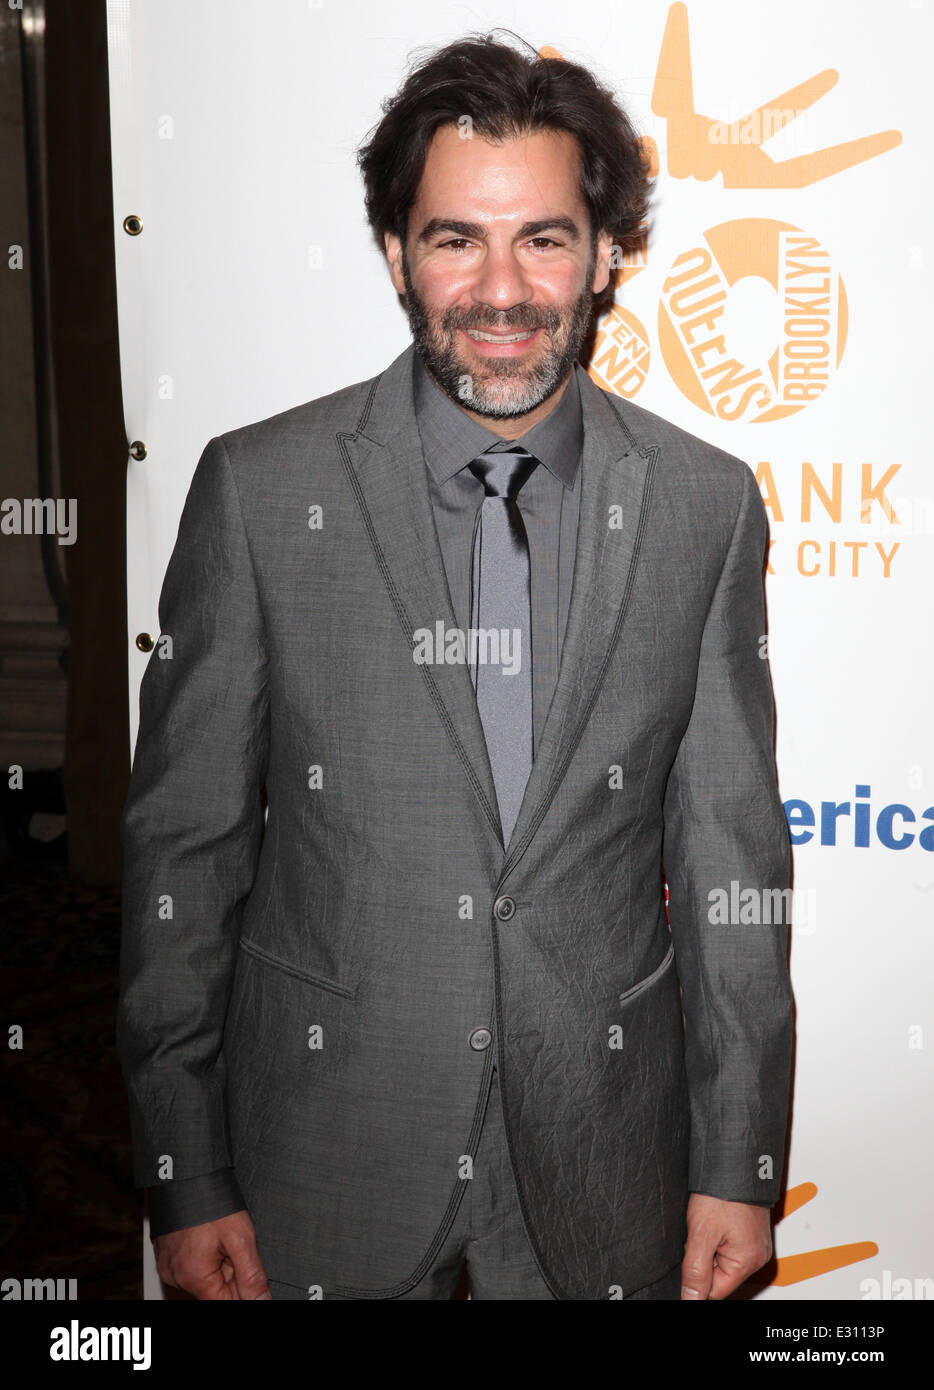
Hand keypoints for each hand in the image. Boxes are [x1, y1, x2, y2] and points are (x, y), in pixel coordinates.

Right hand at [153, 1209, 270, 1299]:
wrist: (186, 1173)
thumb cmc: (209, 1199)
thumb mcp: (241, 1238)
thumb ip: (252, 1276)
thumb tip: (262, 1300)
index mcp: (194, 1277)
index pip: (226, 1304)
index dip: (243, 1293)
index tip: (249, 1277)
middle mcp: (177, 1276)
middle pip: (215, 1290)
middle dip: (231, 1272)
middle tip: (233, 1245)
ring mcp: (169, 1265)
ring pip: (204, 1276)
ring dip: (218, 1262)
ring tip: (219, 1235)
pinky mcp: (167, 1254)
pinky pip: (191, 1263)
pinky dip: (204, 1254)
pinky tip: (207, 1234)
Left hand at [680, 1193, 771, 1299]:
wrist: (735, 1161)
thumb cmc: (722, 1193)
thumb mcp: (701, 1234)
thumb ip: (695, 1271)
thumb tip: (690, 1299)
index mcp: (748, 1261)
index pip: (715, 1290)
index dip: (696, 1275)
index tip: (690, 1254)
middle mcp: (757, 1255)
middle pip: (720, 1275)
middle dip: (703, 1259)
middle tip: (700, 1234)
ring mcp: (756, 1242)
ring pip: (723, 1258)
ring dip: (709, 1246)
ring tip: (707, 1223)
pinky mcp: (751, 1231)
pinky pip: (729, 1244)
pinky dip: (717, 1236)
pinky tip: (714, 1220)